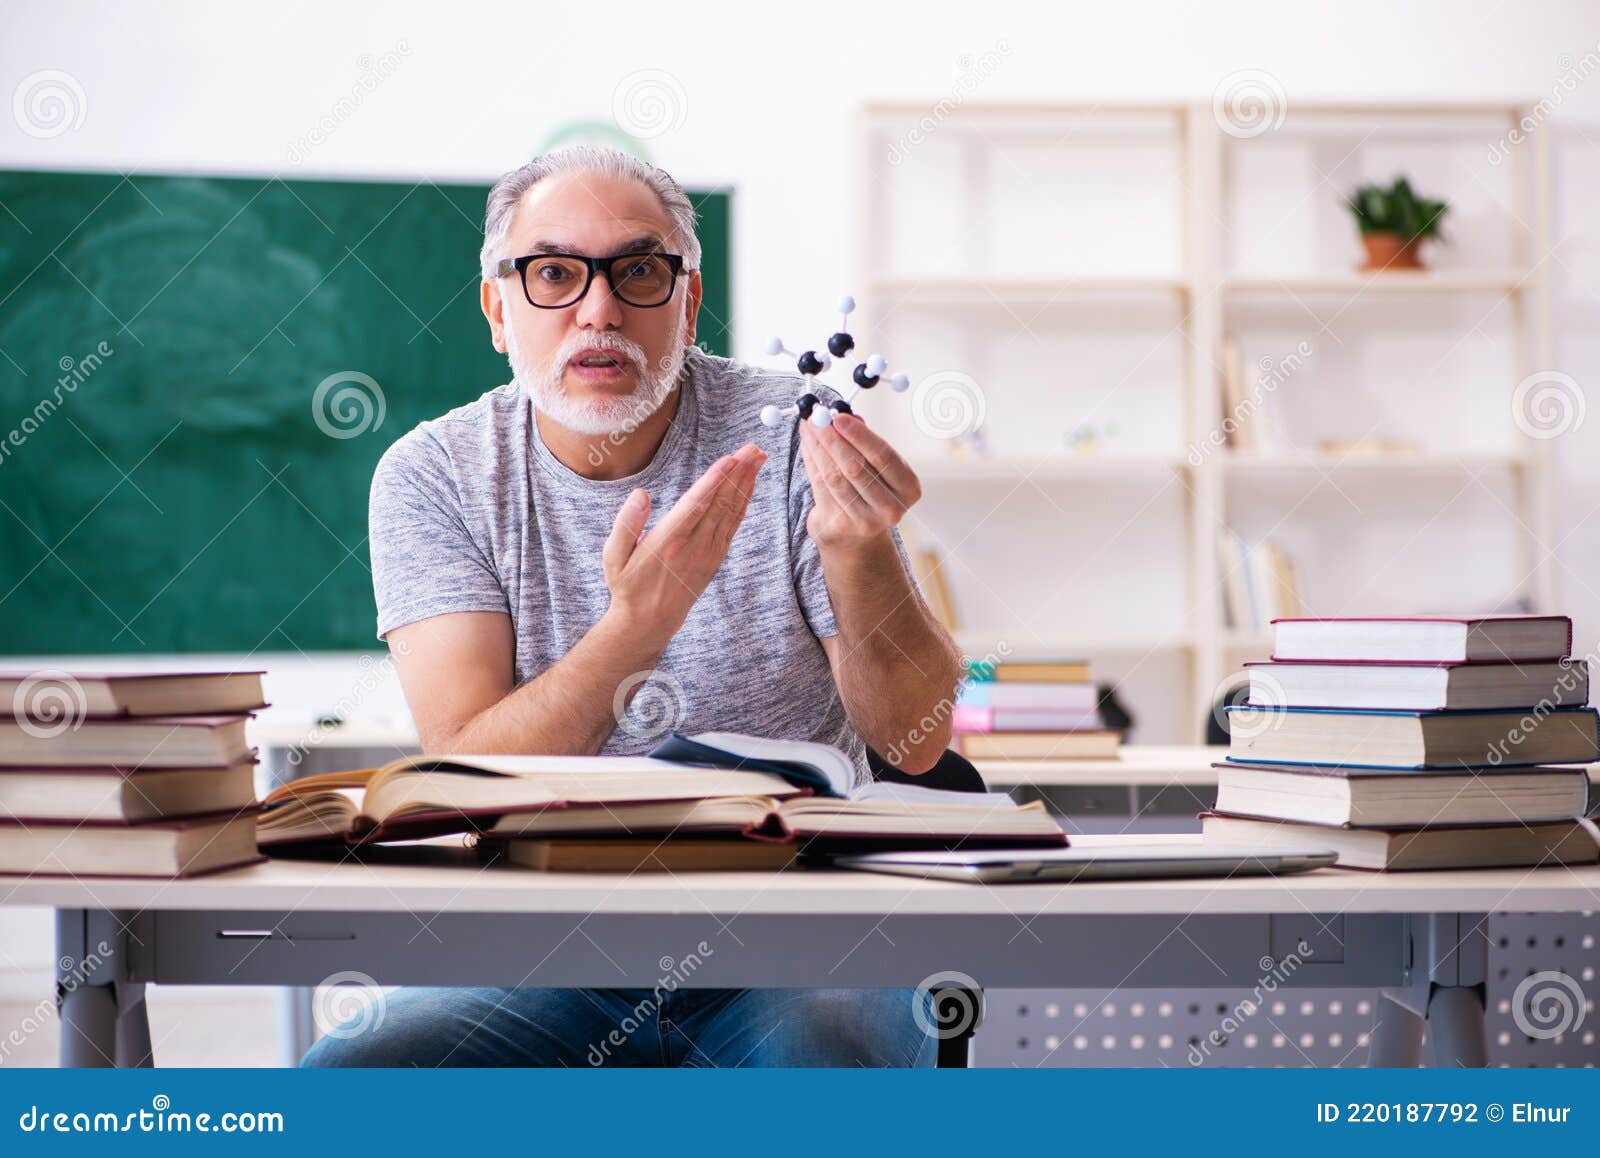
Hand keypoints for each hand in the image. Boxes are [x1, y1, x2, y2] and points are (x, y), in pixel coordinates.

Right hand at [601, 444, 765, 641]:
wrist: (649, 623)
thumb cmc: (627, 586)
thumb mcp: (614, 557)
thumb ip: (625, 524)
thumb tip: (640, 494)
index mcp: (668, 542)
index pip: (696, 504)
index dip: (715, 480)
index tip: (731, 459)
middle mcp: (693, 547)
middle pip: (721, 503)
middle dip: (739, 473)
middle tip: (753, 448)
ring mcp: (707, 554)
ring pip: (731, 512)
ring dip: (746, 484)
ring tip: (758, 459)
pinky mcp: (715, 559)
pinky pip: (733, 526)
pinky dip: (743, 503)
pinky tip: (749, 487)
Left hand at [798, 412, 921, 550]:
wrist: (855, 536)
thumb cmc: (868, 491)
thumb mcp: (876, 466)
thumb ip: (864, 441)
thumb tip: (846, 416)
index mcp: (908, 488)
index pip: (883, 456)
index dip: (859, 435)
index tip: (839, 417)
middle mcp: (891, 508)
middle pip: (856, 467)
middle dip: (833, 438)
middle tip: (817, 418)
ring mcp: (865, 521)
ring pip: (834, 477)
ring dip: (818, 448)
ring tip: (809, 428)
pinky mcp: (839, 526)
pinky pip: (820, 487)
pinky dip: (811, 462)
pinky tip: (807, 446)